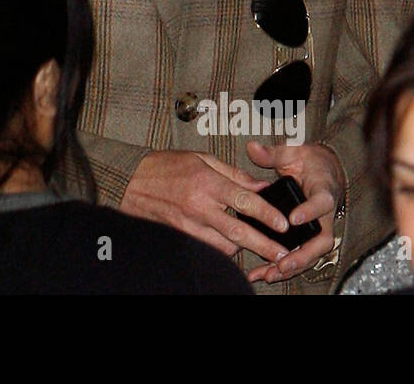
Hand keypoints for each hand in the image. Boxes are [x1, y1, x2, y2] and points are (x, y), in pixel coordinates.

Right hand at [119, 150, 292, 263]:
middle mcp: (198, 206)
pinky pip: (207, 248)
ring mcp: (188, 224)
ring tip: (254, 244)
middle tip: (282, 253)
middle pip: (238, 231)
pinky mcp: (180, 235)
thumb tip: (259, 186)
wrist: (130, 181)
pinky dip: (221, 247)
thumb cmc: (165, 166)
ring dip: (242, 246)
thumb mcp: (200, 159)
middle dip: (264, 245)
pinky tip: (229, 244)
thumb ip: (232, 174)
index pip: (244, 201)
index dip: (267, 214)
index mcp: (206, 182)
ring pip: (224, 245)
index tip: (283, 224)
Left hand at [243, 140, 344, 282]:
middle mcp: (325, 214)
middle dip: (303, 254)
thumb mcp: (293, 152)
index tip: (294, 218)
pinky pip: (302, 256)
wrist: (324, 170)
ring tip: (269, 274)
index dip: (310, 211)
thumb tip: (252, 147)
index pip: (322, 202)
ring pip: (313, 254)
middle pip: (323, 240)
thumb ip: (273, 153)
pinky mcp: (309, 237)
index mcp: (323, 190)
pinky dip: (285, 267)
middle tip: (283, 263)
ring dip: (292, 266)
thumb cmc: (308, 161)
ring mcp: (319, 228)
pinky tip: (265, 274)